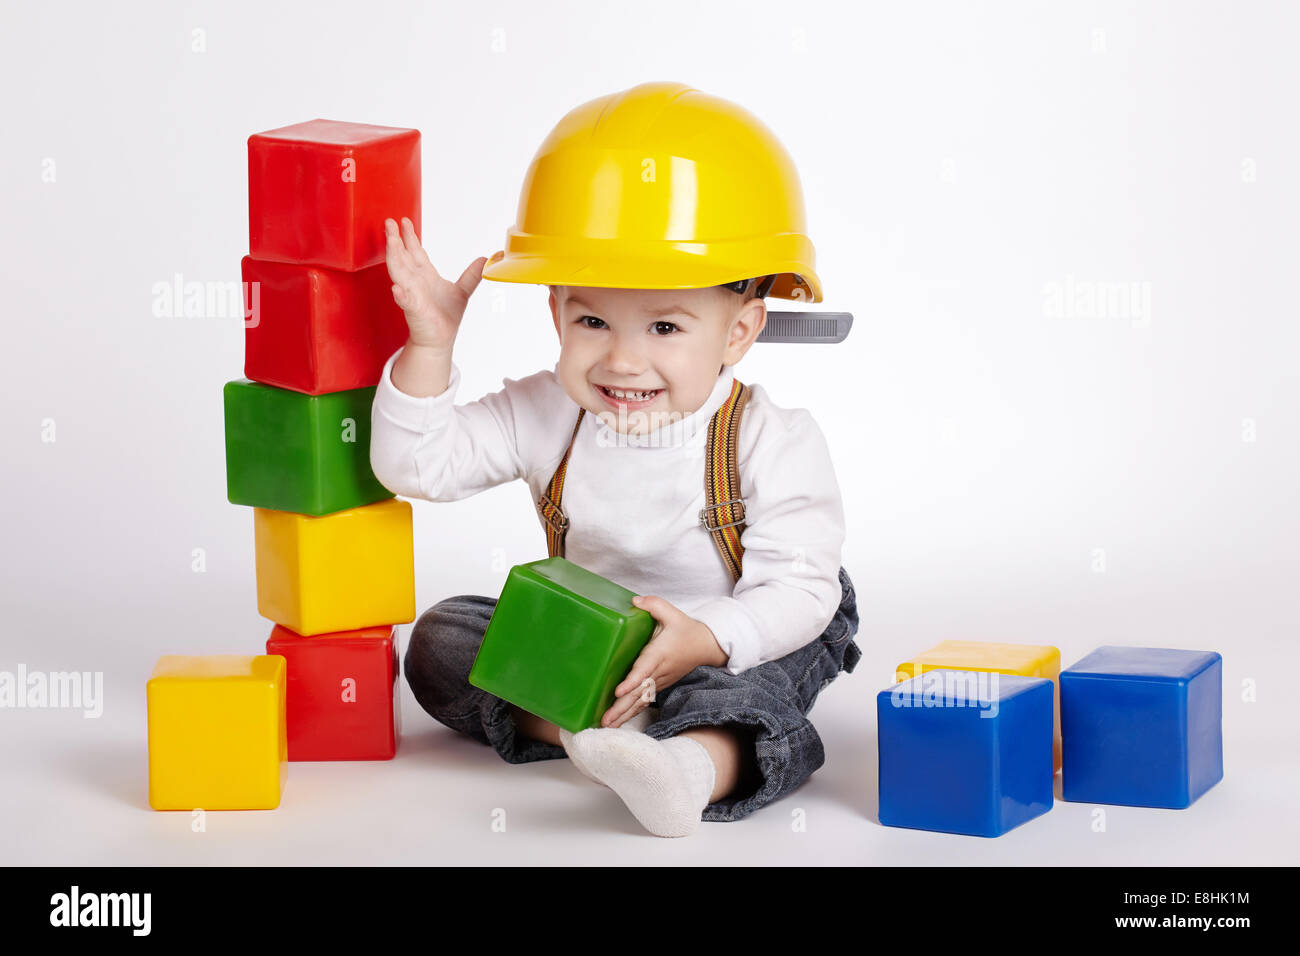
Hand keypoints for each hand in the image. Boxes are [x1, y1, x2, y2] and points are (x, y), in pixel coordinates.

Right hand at [384, 216, 487, 349]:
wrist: (440, 339)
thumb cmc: (446, 316)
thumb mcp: (463, 291)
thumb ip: (472, 275)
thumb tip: (487, 259)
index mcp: (425, 276)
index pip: (415, 252)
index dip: (410, 237)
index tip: (404, 222)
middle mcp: (415, 282)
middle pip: (403, 257)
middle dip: (396, 240)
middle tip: (389, 222)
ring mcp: (412, 295)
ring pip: (400, 273)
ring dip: (394, 257)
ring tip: (391, 242)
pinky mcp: (414, 311)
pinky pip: (406, 301)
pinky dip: (401, 295)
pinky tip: (397, 288)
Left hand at [599, 594, 727, 727]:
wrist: (707, 647)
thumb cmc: (687, 629)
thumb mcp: (673, 613)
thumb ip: (654, 604)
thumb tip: (634, 600)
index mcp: (660, 653)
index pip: (645, 669)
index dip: (632, 681)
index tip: (619, 691)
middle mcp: (659, 671)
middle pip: (639, 692)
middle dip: (622, 707)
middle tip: (605, 720)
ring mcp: (660, 681)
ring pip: (641, 701)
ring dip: (624, 715)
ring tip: (606, 725)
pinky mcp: (659, 686)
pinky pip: (644, 701)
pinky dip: (631, 713)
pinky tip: (617, 721)